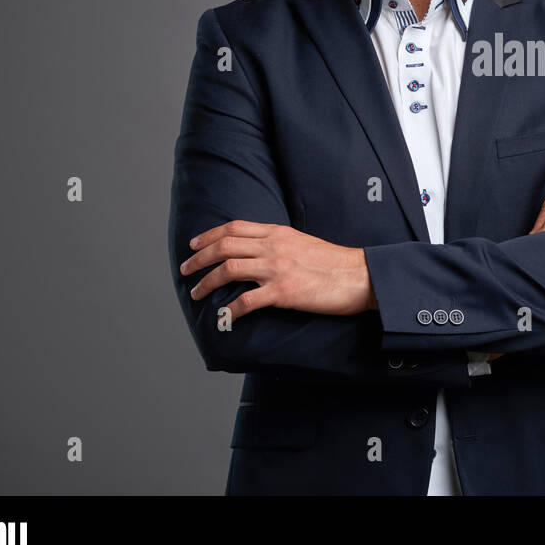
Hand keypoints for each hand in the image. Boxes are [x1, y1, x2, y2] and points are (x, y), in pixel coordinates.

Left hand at [180, 220, 373, 321]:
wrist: (358, 276)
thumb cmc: (334, 263)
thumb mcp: (302, 242)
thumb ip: (278, 243)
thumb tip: (256, 250)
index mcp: (278, 233)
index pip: (234, 228)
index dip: (209, 235)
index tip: (194, 245)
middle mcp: (274, 247)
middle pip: (224, 246)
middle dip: (199, 259)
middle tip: (186, 270)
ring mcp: (277, 269)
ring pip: (229, 270)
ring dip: (206, 282)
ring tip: (196, 292)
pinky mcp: (283, 292)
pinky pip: (246, 300)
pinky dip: (229, 309)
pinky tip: (223, 317)